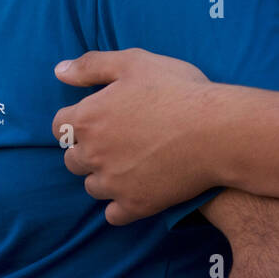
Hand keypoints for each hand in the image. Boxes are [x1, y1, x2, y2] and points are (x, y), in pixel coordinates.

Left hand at [51, 48, 219, 224]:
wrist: (219, 131)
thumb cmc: (178, 90)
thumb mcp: (134, 62)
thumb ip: (92, 66)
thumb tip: (60, 70)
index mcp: (88, 118)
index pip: (59, 127)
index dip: (76, 121)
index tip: (97, 118)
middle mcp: (93, 153)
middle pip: (72, 159)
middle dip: (87, 149)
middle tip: (116, 140)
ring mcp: (114, 183)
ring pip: (91, 186)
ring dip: (102, 177)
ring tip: (128, 164)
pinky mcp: (136, 204)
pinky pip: (113, 214)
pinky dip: (119, 206)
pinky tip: (134, 191)